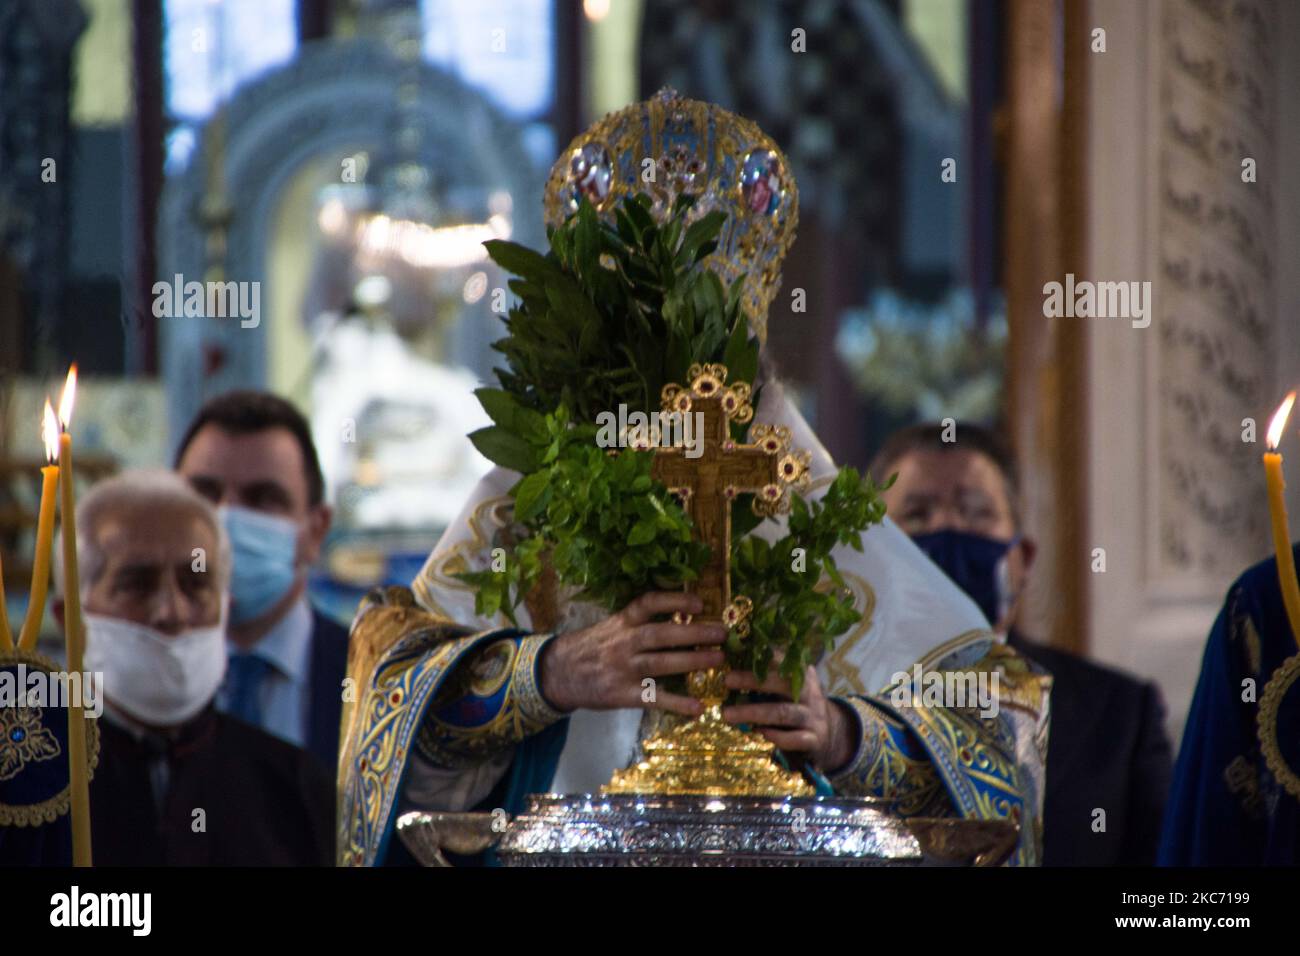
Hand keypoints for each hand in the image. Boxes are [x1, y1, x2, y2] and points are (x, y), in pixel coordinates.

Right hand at [538, 592, 726, 717]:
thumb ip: (637, 623)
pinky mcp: (621, 695)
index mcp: (621, 622)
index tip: (699, 600)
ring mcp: (622, 669)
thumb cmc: (591, 647)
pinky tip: (698, 708)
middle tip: (722, 632)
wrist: (556, 673)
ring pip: (661, 664)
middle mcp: (623, 643)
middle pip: (661, 634)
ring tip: (719, 660)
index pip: (648, 603)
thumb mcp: (610, 627)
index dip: (674, 600)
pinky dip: (677, 704)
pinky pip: (653, 699)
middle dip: (694, 632)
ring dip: (692, 661)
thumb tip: (679, 616)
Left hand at [722, 658, 856, 771]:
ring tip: (728, 714)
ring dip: (753, 713)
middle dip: (753, 681)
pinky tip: (760, 733)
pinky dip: (778, 737)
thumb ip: (772, 675)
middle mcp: (809, 695)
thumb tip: (739, 653)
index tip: (740, 649)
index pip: (784, 661)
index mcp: (802, 677)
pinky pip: (795, 738)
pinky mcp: (813, 740)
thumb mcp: (791, 689)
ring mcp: (812, 718)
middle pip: (782, 684)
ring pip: (782, 713)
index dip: (764, 655)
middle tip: (727, 680)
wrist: (831, 737)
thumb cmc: (799, 707)